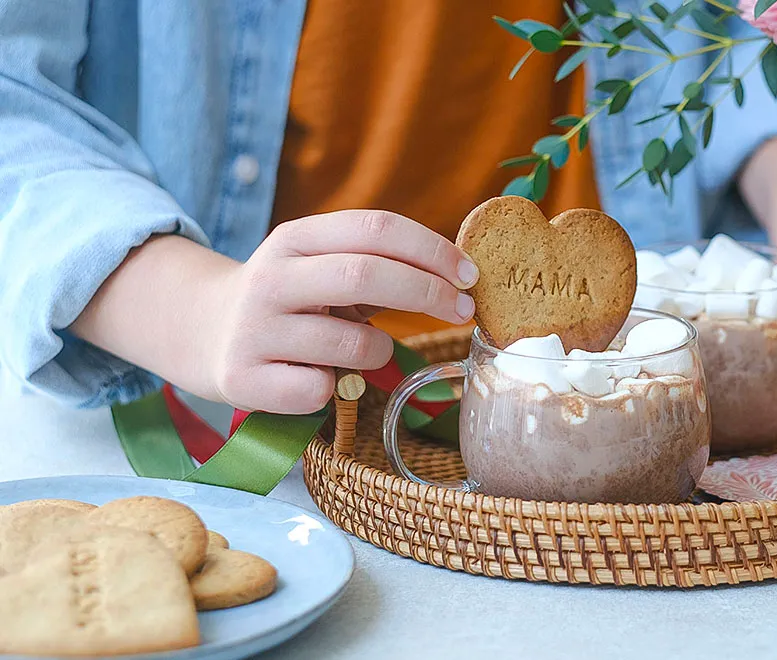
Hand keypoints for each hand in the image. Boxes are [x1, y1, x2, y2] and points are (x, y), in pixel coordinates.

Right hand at [207, 210, 477, 412]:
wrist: (202, 332)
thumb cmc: (291, 299)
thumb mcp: (321, 264)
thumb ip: (377, 262)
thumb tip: (459, 276)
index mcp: (295, 239)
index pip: (375, 228)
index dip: (432, 250)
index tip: (470, 275)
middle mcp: (271, 279)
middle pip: (366, 275)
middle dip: (428, 293)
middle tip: (463, 310)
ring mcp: (253, 330)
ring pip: (351, 344)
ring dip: (380, 351)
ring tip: (366, 350)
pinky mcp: (243, 378)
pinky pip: (320, 390)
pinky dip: (338, 389)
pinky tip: (322, 378)